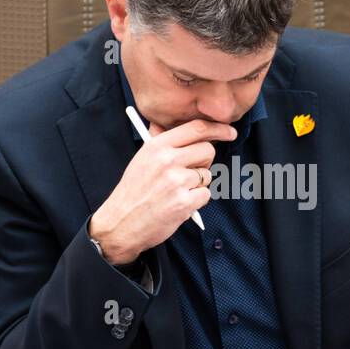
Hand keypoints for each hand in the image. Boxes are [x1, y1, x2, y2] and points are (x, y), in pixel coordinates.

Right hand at [89, 118, 234, 263]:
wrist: (121, 224)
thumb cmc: (133, 192)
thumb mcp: (141, 159)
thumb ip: (159, 140)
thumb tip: (175, 124)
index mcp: (156, 146)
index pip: (196, 128)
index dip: (218, 129)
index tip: (229, 132)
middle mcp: (167, 160)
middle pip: (208, 150)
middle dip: (205, 161)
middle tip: (191, 172)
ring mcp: (176, 182)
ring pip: (207, 175)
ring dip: (198, 184)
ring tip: (177, 191)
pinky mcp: (184, 203)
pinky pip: (205, 194)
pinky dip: (197, 200)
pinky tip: (179, 204)